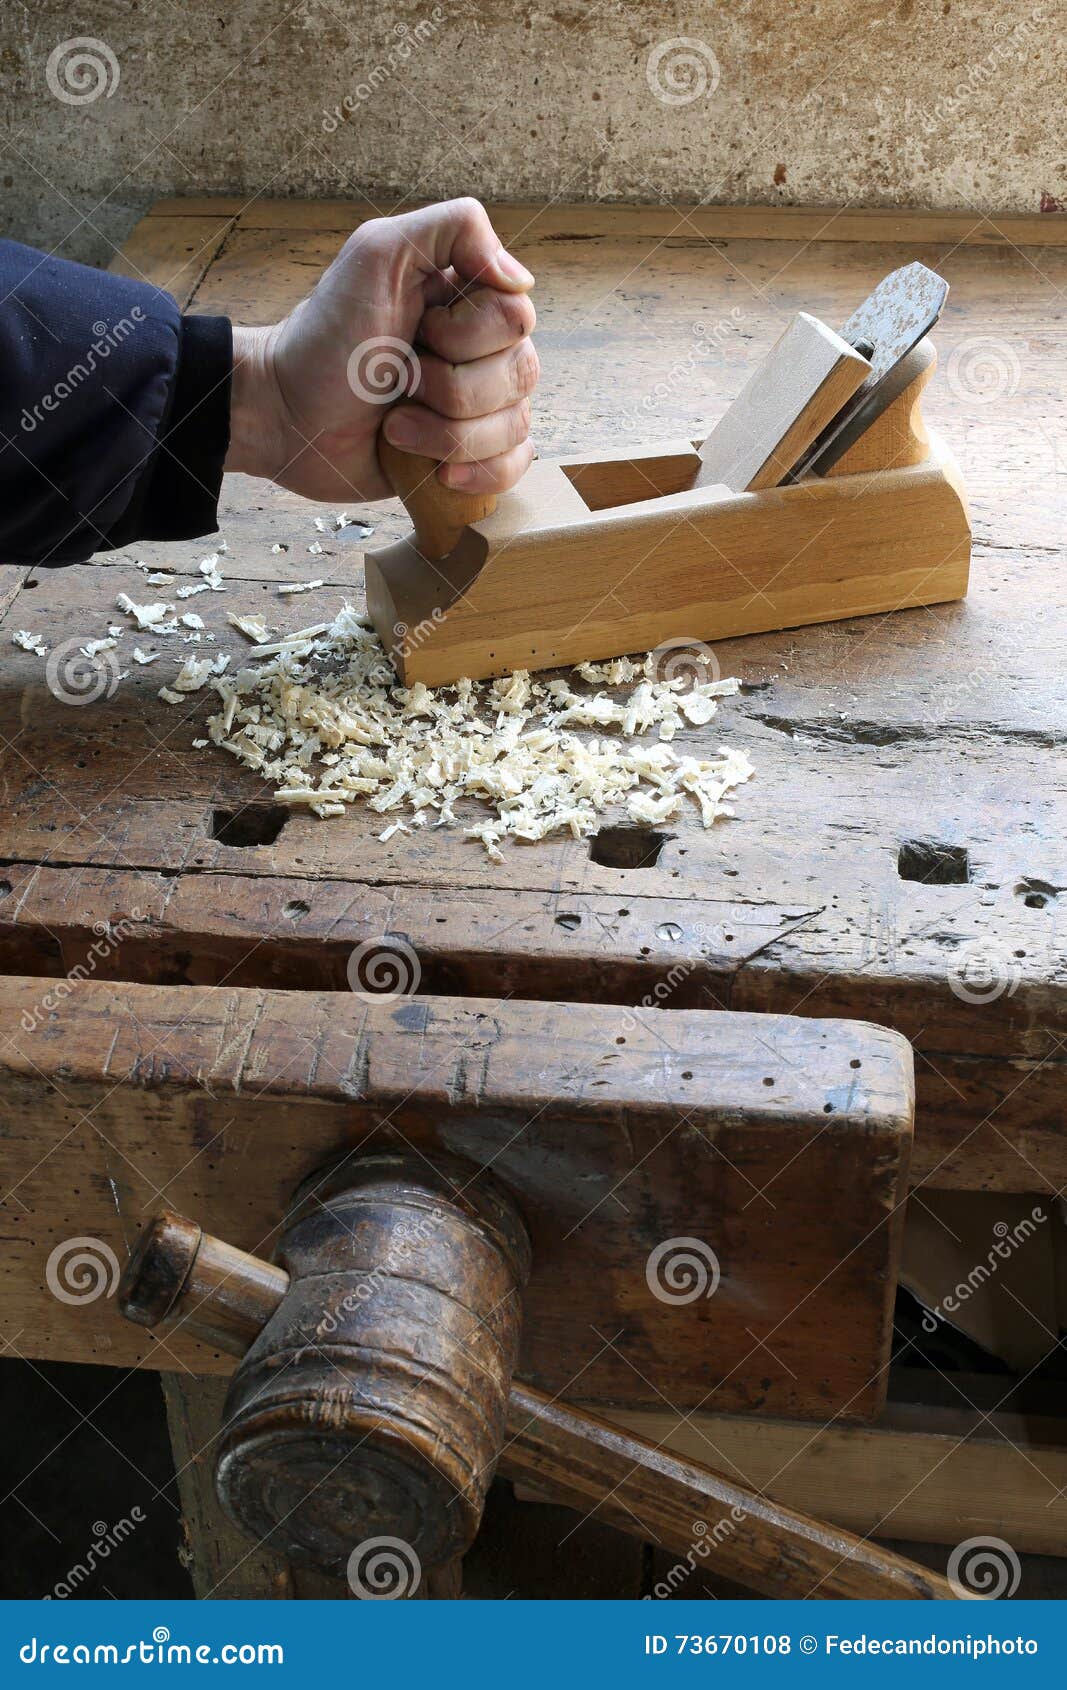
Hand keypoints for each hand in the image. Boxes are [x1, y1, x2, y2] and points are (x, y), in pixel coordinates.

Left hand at [225, 198, 537, 501]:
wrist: (286, 416)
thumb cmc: (323, 336)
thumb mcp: (377, 253)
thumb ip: (455, 229)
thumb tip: (521, 279)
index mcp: (469, 300)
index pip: (517, 318)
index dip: (466, 336)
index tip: (416, 331)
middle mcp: (483, 352)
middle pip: (520, 376)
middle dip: (450, 389)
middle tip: (398, 381)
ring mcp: (478, 407)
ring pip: (514, 427)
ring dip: (446, 436)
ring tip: (396, 426)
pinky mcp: (468, 457)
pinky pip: (512, 469)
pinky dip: (476, 474)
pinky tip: (436, 471)